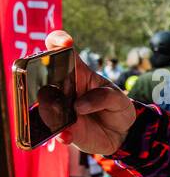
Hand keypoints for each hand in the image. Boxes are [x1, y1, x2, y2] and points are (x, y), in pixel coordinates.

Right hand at [47, 30, 136, 154]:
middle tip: (59, 88)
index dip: (58, 40)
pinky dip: (59, 133)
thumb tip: (79, 106)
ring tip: (72, 118)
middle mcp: (62, 86)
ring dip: (51, 109)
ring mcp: (58, 106)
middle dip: (42, 77)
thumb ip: (104, 97)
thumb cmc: (117, 109)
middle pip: (41, 75)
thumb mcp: (119, 99)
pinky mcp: (60, 126)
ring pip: (44, 102)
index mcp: (77, 72)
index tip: (65, 43)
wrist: (121, 134)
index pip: (61, 50)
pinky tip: (69, 136)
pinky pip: (51, 128)